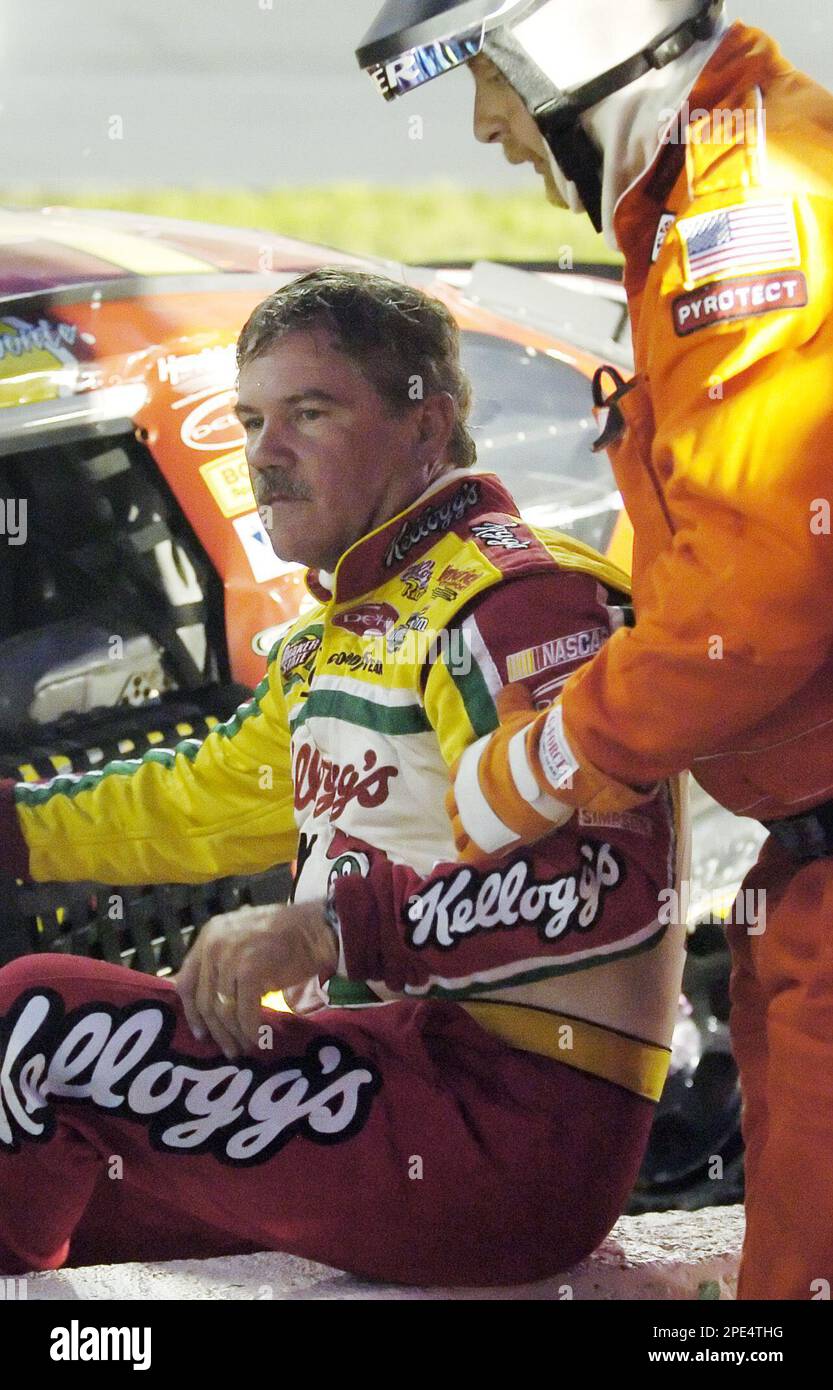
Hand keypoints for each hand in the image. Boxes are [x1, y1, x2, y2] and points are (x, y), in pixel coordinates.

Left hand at [174, 900, 337, 1057]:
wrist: (317, 928)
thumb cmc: (286, 936)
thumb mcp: (243, 940)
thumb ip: (222, 961)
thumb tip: (208, 1000)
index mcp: (209, 935)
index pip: (186, 981)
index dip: (191, 1012)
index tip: (201, 1034)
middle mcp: (213, 944)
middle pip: (203, 1000)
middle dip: (216, 1031)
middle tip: (228, 1049)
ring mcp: (230, 957)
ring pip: (223, 1010)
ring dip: (234, 1035)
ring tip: (245, 1048)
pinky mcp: (250, 971)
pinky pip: (244, 1012)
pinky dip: (251, 1030)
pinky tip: (259, 1040)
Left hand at [446, 683, 573, 865]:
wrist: (549, 767)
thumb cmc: (532, 741)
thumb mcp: (518, 716)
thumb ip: (511, 703)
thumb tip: (513, 687)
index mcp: (469, 763)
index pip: (456, 775)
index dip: (467, 782)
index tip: (480, 786)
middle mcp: (463, 791)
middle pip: (453, 805)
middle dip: (465, 810)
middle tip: (484, 815)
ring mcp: (472, 819)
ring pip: (459, 833)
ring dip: (469, 836)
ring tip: (485, 841)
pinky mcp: (486, 842)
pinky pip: (473, 857)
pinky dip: (477, 860)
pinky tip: (485, 863)